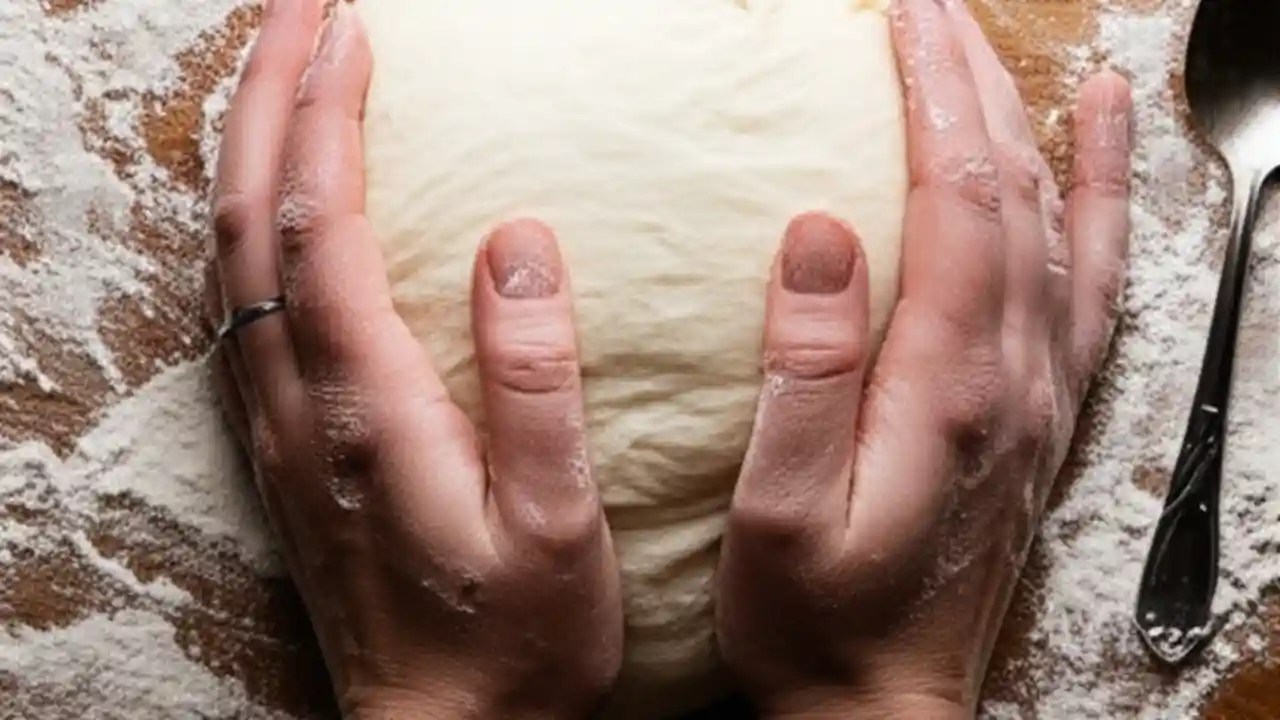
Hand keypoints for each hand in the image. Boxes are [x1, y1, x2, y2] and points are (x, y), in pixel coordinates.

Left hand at [204, 3, 621, 717]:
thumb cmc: (517, 646)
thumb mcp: (560, 525)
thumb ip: (538, 384)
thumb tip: (521, 243)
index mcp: (370, 411)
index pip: (323, 226)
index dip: (329, 116)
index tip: (356, 27)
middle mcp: (302, 408)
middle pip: (248, 222)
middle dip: (266, 99)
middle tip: (304, 11)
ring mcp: (283, 431)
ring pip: (231, 262)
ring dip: (245, 153)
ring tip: (281, 75)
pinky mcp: (290, 453)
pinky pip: (241, 312)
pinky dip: (247, 227)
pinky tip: (274, 202)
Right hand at [715, 0, 1131, 716]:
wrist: (883, 702)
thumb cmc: (813, 618)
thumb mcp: (777, 514)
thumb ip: (803, 375)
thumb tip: (817, 237)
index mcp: (947, 388)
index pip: (956, 200)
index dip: (931, 96)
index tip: (898, 20)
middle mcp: (1013, 377)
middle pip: (1013, 188)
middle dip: (969, 80)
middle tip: (923, 8)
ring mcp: (1036, 391)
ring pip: (1054, 219)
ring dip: (1021, 118)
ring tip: (985, 44)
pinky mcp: (1035, 409)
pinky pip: (1088, 279)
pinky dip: (1098, 193)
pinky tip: (1094, 135)